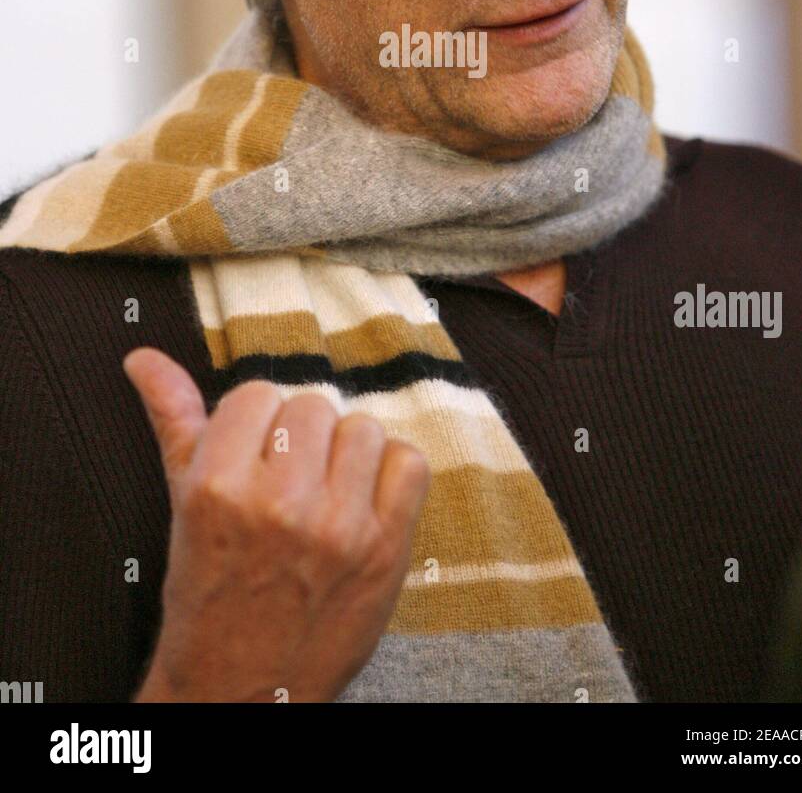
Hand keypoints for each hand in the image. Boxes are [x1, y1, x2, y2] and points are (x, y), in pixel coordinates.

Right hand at [124, 346, 429, 702]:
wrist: (244, 690)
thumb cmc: (210, 594)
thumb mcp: (183, 506)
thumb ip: (175, 421)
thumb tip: (145, 358)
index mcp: (218, 486)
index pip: (257, 393)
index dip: (256, 423)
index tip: (253, 456)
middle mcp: (279, 503)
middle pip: (311, 405)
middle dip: (300, 438)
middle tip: (287, 482)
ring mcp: (338, 526)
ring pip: (361, 427)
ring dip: (346, 454)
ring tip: (325, 493)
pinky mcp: (386, 549)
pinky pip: (409, 462)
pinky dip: (392, 476)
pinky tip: (363, 502)